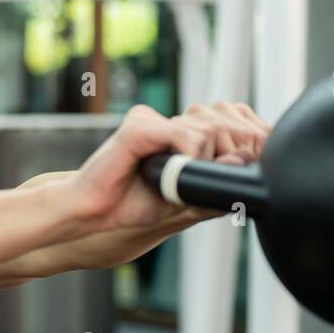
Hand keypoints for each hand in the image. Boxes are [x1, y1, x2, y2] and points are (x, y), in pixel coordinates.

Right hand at [72, 100, 271, 231]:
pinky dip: (188, 159)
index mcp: (174, 134)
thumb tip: (243, 161)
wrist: (90, 212)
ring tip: (174, 183)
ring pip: (208, 131)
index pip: (223, 127)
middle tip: (196, 184)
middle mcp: (164, 122)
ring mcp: (151, 120)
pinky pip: (185, 136)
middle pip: (222, 127)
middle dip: (221, 159)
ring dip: (201, 164)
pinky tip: (169, 176)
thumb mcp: (182, 200)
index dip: (234, 151)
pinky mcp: (139, 126)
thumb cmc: (129, 206)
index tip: (229, 173)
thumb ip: (211, 183)